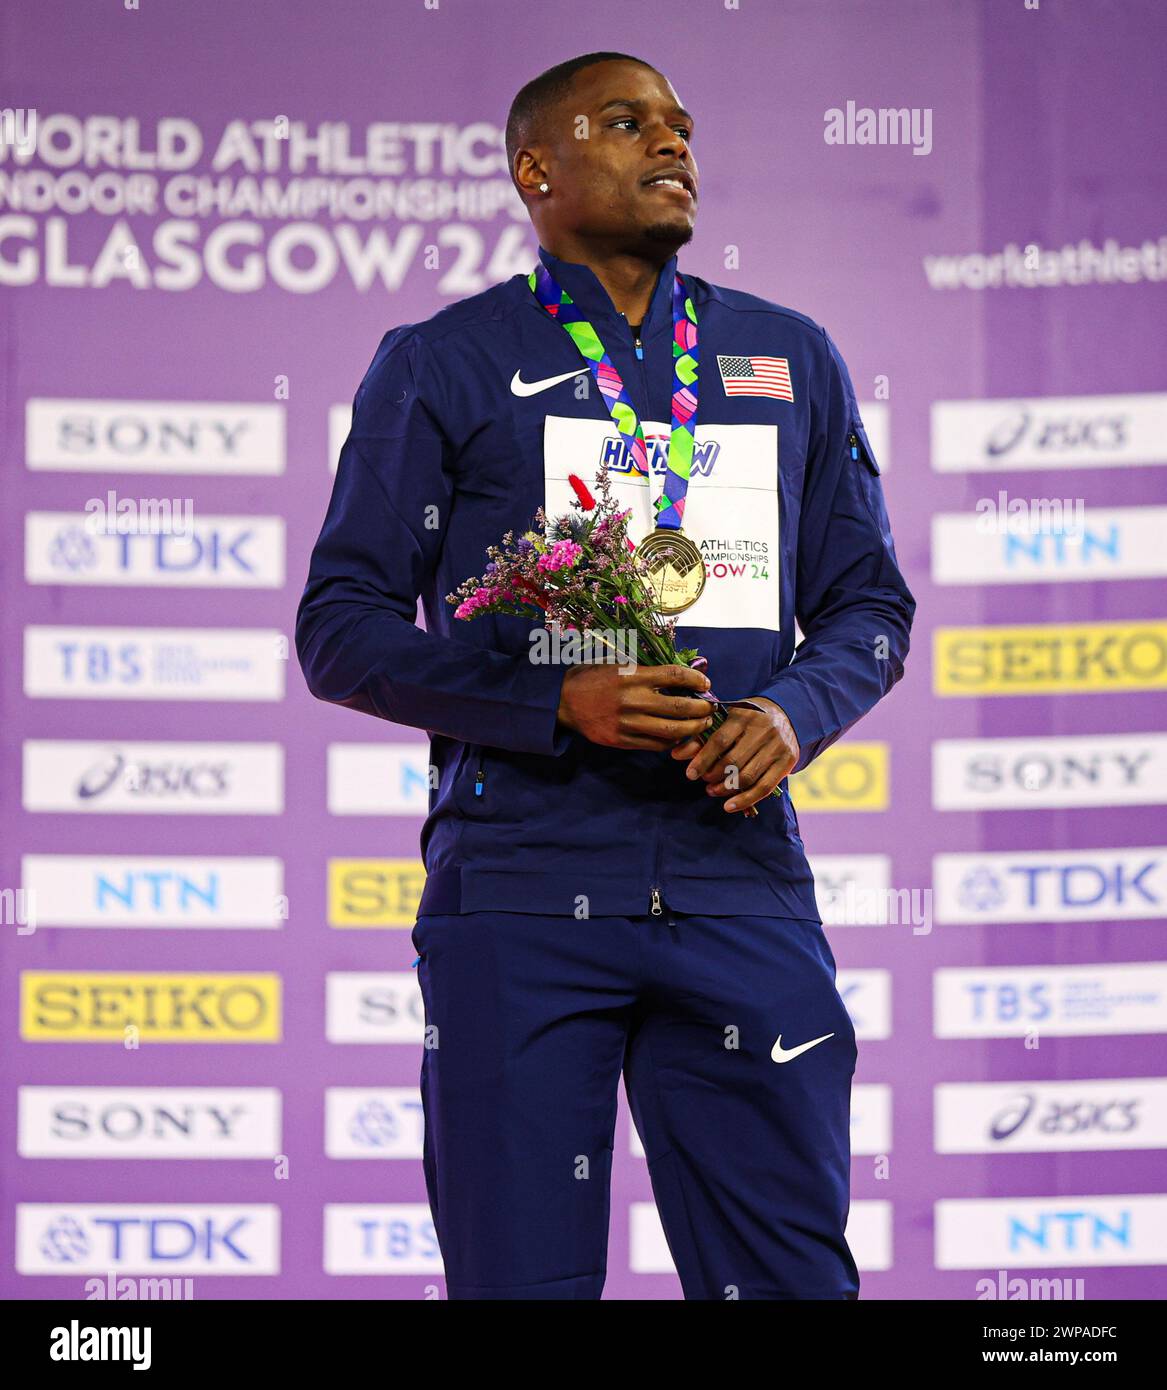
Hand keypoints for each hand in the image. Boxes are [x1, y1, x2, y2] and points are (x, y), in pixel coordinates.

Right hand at [557, 663, 714, 750]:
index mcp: (633, 676)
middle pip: (679, 706)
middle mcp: (632, 700)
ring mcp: (627, 723)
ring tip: (700, 724)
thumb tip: (683, 675)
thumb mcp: (619, 666)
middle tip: (709, 707)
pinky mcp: (621, 740)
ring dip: (692, 728)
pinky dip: (671, 741)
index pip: (675, 675)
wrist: (563, 700)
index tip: (706, 683)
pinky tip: (677, 736)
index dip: (696, 679)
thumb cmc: (594, 679)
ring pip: (671, 730)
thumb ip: (649, 671)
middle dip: (701, 708)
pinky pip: (654, 744)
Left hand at [670, 696, 799, 813]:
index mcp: (744, 715)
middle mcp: (763, 729)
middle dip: (714, 775)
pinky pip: (764, 787)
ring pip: (747, 776)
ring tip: (713, 790)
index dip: (703, 759)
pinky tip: (729, 806)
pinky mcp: (787, 761)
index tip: (690, 774)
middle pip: (733, 761)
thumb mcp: (727, 719)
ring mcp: (777, 746)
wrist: (788, 713)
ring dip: (726, 789)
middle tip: (704, 780)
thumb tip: (676, 754)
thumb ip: (702, 737)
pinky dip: (745, 800)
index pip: (720, 740)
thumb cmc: (749, 718)